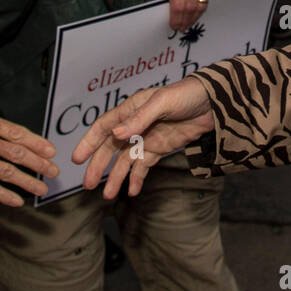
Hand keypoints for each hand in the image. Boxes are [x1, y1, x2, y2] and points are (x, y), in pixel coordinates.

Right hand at [0, 89, 59, 206]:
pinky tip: (17, 200)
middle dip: (38, 163)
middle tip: (53, 171)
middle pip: (16, 153)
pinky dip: (3, 194)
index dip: (35, 142)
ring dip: (26, 181)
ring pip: (6, 172)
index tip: (50, 150)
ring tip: (41, 189)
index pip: (15, 133)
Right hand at [71, 79, 213, 198]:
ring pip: (126, 161)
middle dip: (98, 166)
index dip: (89, 142)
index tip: (77, 159)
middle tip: (87, 184)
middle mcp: (135, 125)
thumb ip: (139, 119)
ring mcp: (147, 138)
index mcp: (131, 109)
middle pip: (111, 147)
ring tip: (108, 195)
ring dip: (116, 177)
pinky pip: (144, 166)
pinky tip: (132, 191)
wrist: (213, 103)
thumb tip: (117, 133)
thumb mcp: (162, 103)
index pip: (104, 127)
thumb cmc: (187, 95)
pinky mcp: (160, 148)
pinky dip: (137, 178)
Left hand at [159, 0, 212, 30]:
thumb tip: (172, 9)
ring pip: (202, 4)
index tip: (174, 25)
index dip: (176, 19)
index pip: (179, 6)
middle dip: (186, 20)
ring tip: (187, 22)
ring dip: (195, 16)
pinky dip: (200, 6)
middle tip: (181, 27)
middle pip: (192, 7)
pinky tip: (194, 11)